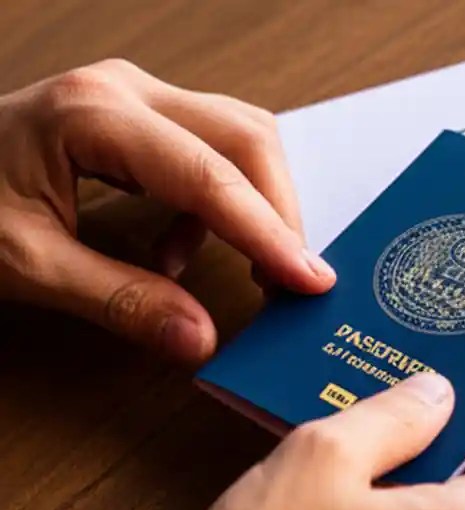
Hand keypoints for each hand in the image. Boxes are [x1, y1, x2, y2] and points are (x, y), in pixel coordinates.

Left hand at [0, 59, 334, 363]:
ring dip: (255, 206)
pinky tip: (176, 255)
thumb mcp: (27, 264)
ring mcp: (134, 96)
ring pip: (238, 138)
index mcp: (93, 115)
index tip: (311, 280)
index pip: (209, 173)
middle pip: (244, 137)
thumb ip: (120, 302)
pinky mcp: (137, 116)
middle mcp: (125, 89)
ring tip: (249, 269)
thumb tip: (203, 340)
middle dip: (278, 212)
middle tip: (292, 281)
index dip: (268, 231)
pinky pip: (209, 151)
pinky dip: (215, 208)